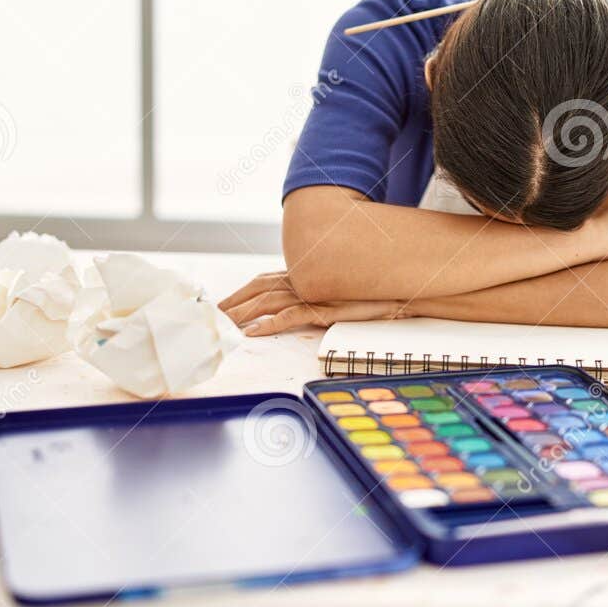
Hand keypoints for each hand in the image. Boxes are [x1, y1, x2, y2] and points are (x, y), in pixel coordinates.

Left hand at [218, 271, 413, 335]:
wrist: (397, 289)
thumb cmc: (366, 292)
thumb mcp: (333, 290)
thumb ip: (312, 292)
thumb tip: (292, 305)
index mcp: (301, 273)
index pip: (261, 281)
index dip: (239, 293)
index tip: (220, 305)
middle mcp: (302, 278)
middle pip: (257, 290)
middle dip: (232, 304)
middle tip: (211, 318)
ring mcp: (312, 292)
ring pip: (267, 302)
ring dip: (242, 315)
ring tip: (223, 327)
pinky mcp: (323, 307)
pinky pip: (289, 316)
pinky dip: (269, 324)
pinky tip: (253, 333)